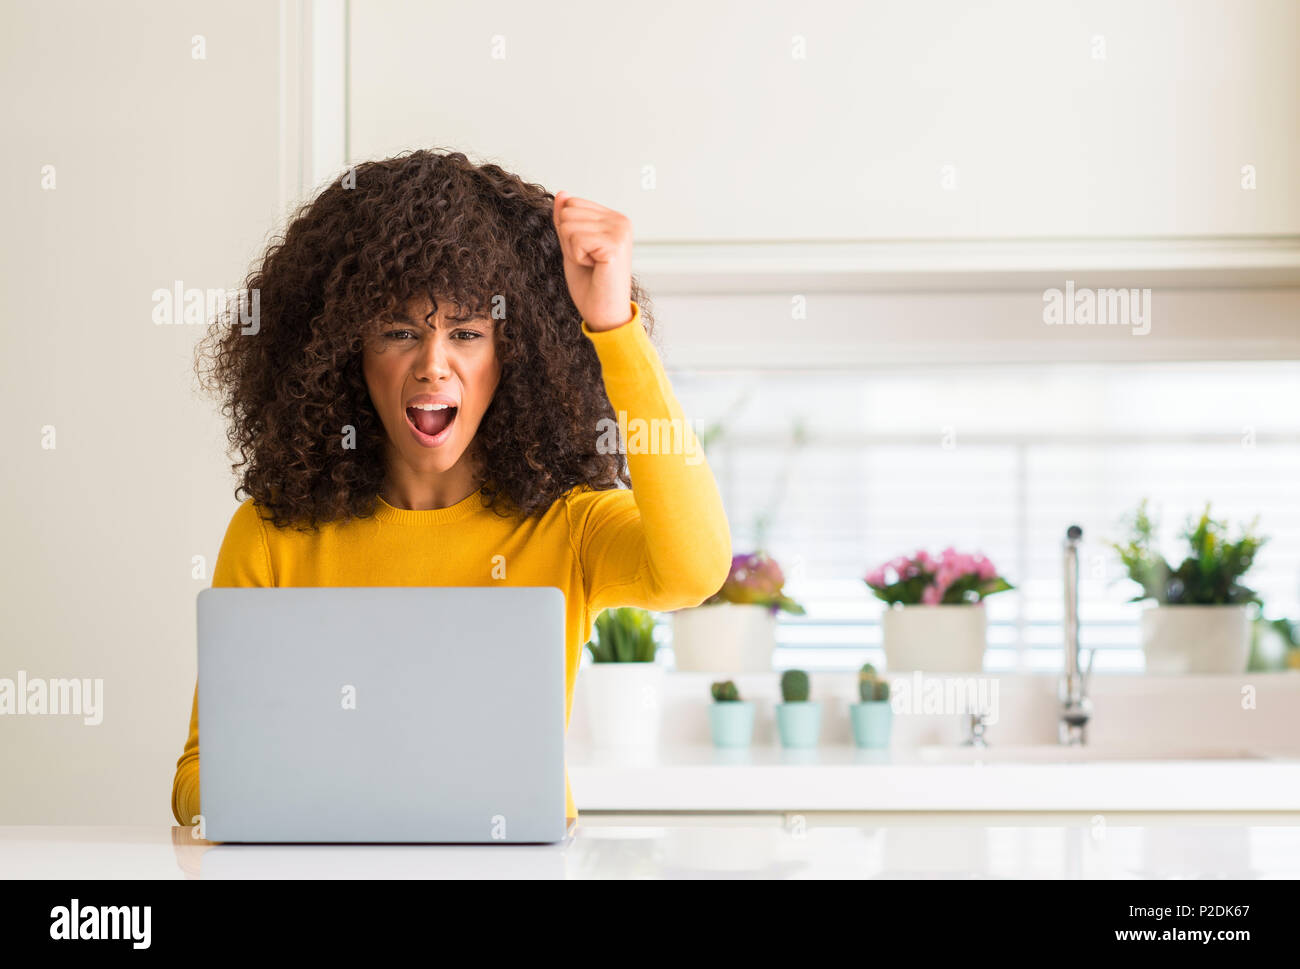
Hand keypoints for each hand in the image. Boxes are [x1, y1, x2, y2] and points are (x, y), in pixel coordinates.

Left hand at [552, 191, 633, 330]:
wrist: (604, 314)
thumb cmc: (591, 285)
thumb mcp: (571, 246)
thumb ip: (566, 220)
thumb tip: (562, 194)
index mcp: (613, 218)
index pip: (571, 203)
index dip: (568, 232)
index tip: (586, 252)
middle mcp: (620, 220)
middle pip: (568, 212)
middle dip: (568, 240)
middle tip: (588, 261)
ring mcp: (620, 231)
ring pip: (569, 226)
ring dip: (573, 250)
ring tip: (592, 265)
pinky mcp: (615, 244)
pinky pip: (576, 239)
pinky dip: (578, 257)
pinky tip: (595, 268)